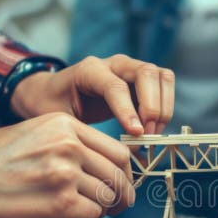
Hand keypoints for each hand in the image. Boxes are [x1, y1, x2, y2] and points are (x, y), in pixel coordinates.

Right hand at [0, 113, 135, 217]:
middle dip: (122, 194)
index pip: (117, 149)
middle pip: (120, 173)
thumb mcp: (32, 134)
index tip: (118, 184)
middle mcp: (69, 145)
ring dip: (103, 211)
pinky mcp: (59, 202)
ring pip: (109, 196)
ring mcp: (65, 173)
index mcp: (65, 124)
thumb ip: (68, 144)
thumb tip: (99, 165)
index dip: (124, 172)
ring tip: (85, 215)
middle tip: (114, 206)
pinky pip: (93, 215)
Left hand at [10, 55, 174, 134]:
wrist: (52, 92)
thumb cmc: (53, 105)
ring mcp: (131, 69)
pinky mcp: (142, 80)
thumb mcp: (59, 118)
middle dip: (152, 106)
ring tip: (152, 133)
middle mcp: (114, 64)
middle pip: (146, 73)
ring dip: (163, 106)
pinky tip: (153, 129)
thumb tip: (110, 153)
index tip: (137, 134)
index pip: (116, 87)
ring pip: (162, 76)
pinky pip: (164, 86)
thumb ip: (83, 131)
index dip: (129, 111)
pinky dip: (165, 108)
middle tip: (147, 135)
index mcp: (89, 70)